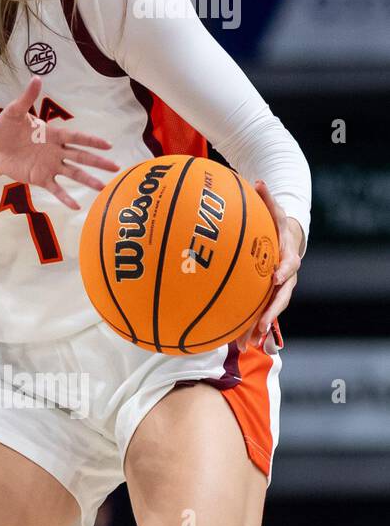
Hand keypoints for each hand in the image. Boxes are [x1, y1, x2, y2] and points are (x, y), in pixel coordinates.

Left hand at [0, 77, 119, 208]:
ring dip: (88, 180)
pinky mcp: (40, 178)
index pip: (77, 137)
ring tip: (103, 187)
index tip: (108, 145)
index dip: (92, 141)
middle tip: (116, 168)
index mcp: (53, 134)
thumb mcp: (14, 111)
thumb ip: (27, 98)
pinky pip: (55, 188)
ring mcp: (49, 166)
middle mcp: (56, 151)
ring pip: (73, 174)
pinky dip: (65, 197)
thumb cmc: (5, 128)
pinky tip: (76, 206)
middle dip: (98, 162)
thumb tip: (36, 78)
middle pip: (81, 157)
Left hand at [248, 179, 301, 346]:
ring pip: (271, 311)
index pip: (289, 263)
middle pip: (282, 296)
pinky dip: (249, 328)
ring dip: (260, 328)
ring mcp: (277, 289)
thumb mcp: (273, 208)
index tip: (277, 277)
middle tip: (263, 324)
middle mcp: (286, 276)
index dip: (285, 270)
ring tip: (247, 344)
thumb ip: (265, 198)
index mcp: (287, 255)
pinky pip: (258, 313)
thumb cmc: (276, 222)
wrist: (287, 237)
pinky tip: (235, 343)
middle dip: (272, 311)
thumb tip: (257, 181)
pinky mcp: (266, 296)